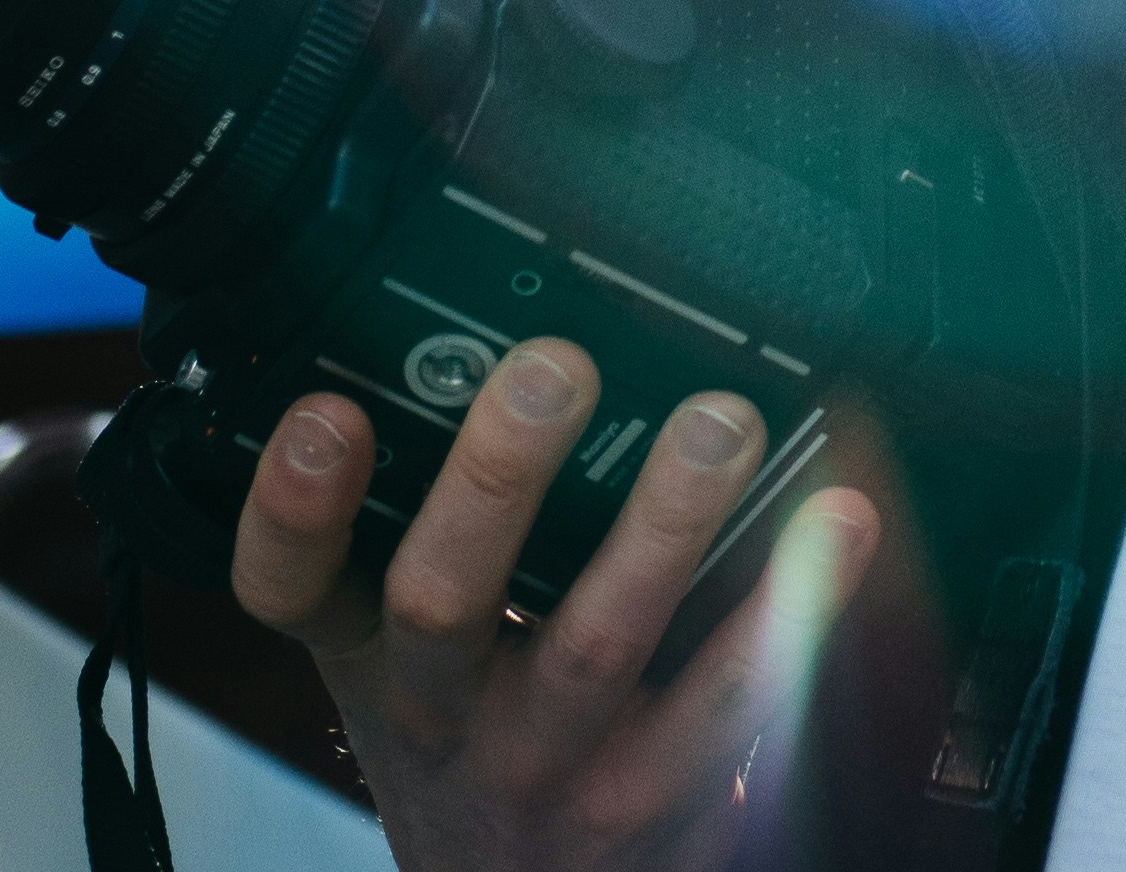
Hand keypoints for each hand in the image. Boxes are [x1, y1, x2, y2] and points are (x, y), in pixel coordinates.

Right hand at [232, 342, 879, 870]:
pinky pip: (724, 709)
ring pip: (597, 646)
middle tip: (556, 366)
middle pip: (443, 599)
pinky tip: (837, 527)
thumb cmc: (470, 734)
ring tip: (721, 423)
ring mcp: (548, 767)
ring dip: (663, 527)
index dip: (297, 507)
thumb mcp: (406, 649)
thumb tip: (470, 324)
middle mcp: (442, 716)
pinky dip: (788, 612)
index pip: (289, 587)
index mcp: (367, 654)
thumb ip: (423, 515)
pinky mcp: (652, 801)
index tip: (328, 413)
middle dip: (498, 476)